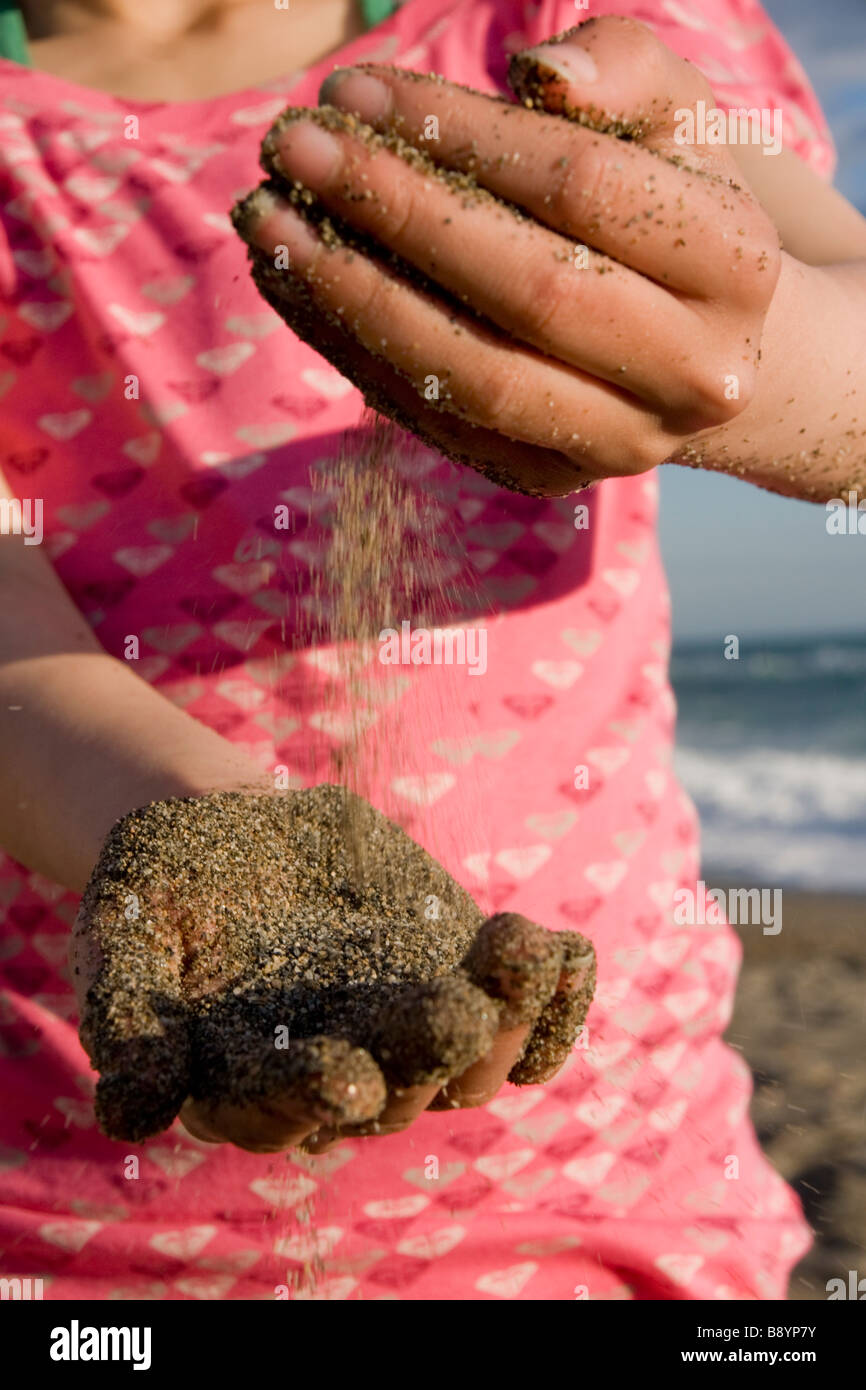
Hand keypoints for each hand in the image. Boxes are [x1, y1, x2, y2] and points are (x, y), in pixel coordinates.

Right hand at [71, 785, 594, 1152]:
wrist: (231, 832)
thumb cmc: (164, 888)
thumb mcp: (124, 935)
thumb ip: (127, 1014)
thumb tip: (129, 1108)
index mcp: (252, 1085)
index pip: (287, 1111)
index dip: (313, 1097)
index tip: (343, 1071)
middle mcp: (343, 1079)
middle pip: (400, 1090)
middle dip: (431, 1051)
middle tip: (455, 1008)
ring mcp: (411, 1036)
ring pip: (473, 1061)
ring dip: (505, 1018)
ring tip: (523, 950)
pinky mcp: (459, 984)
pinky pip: (524, 1019)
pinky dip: (553, 1001)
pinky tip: (568, 955)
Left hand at [231, 15, 780, 496]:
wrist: (711, 349)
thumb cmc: (675, 210)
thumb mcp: (679, 124)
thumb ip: (623, 73)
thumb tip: (538, 75)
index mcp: (735, 269)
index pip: (582, 189)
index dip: (462, 134)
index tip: (359, 90)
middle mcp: (691, 374)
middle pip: (528, 291)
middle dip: (398, 214)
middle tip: (295, 151)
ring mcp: (619, 444)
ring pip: (475, 376)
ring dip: (358, 300)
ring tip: (270, 227)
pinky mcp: (550, 479)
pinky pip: (439, 419)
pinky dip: (357, 352)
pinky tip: (297, 286)